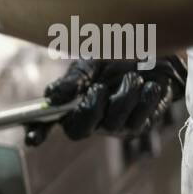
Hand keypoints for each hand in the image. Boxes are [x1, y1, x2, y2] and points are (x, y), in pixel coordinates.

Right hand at [25, 55, 186, 145]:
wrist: (160, 55)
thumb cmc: (120, 57)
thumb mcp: (93, 62)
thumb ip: (74, 79)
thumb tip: (52, 96)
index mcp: (71, 103)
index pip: (46, 122)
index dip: (37, 132)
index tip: (32, 139)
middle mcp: (90, 120)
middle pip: (78, 131)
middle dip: (89, 108)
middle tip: (99, 87)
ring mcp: (114, 127)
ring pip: (112, 124)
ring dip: (124, 95)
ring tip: (133, 77)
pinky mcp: (139, 126)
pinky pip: (139, 119)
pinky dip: (145, 97)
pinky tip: (150, 85)